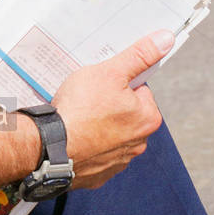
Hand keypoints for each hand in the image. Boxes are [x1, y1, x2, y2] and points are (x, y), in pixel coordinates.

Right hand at [52, 30, 171, 190]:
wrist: (47, 147)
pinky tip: (74, 136)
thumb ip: (139, 56)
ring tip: (78, 117)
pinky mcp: (98, 174)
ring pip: (110, 133)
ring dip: (98, 125)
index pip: (139, 90)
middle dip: (109, 104)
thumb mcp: (111, 72)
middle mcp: (138, 144)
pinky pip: (94, 153)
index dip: (119, 82)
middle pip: (126, 112)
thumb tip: (165, 40)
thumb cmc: (80, 110)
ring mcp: (118, 162)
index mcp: (148, 118)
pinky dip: (86, 145)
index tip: (103, 84)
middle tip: (88, 99)